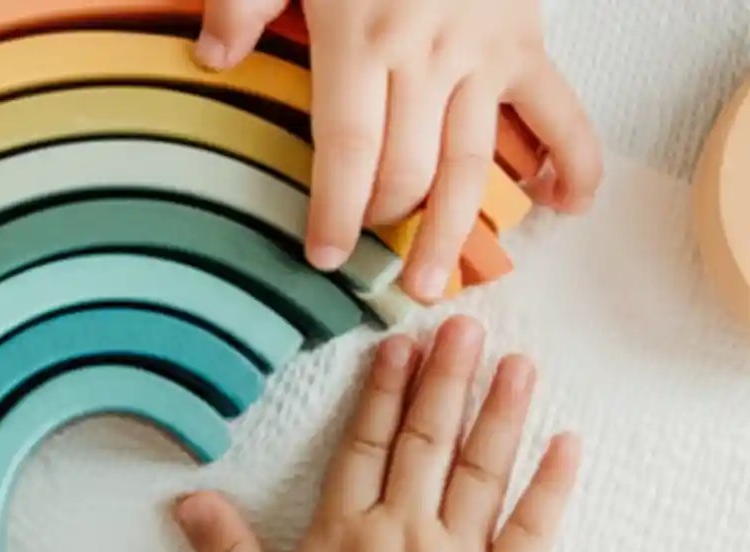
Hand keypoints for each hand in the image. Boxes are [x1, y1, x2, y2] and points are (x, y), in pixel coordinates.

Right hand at [174, 316, 579, 551]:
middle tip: (463, 326)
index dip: (382, 392)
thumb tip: (187, 498)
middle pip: (425, 442)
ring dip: (499, 412)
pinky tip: (566, 442)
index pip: (364, 446)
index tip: (398, 345)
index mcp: (345, 536)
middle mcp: (406, 534)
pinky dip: (552, 486)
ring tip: (516, 360)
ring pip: (482, 470)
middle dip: (445, 379)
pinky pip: (534, 530)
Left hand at [195, 0, 602, 299]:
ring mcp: (484, 52)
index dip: (334, 211)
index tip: (322, 257)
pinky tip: (567, 206)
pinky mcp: (526, 42)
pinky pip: (561, 110)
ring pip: (472, 161)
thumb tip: (212, 59)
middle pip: (407, 167)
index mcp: (360, 36)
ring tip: (435, 286)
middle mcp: (427, 53)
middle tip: (366, 254)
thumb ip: (243, 3)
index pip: (346, 149)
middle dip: (384, 222)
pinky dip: (576, 159)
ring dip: (456, 231)